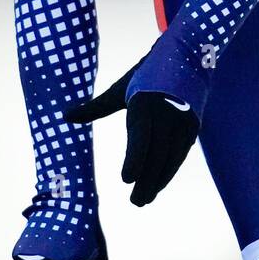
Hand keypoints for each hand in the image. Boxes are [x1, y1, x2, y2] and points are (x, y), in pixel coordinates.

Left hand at [65, 64, 199, 205]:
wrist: (187, 57)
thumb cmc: (145, 75)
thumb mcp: (119, 89)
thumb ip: (95, 108)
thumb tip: (65, 117)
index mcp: (144, 103)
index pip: (140, 136)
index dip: (134, 158)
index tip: (126, 179)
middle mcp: (165, 113)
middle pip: (156, 154)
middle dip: (146, 180)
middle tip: (135, 202)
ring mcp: (182, 121)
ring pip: (170, 158)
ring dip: (158, 181)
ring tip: (144, 199)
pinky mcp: (192, 127)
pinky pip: (179, 154)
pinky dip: (169, 171)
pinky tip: (158, 184)